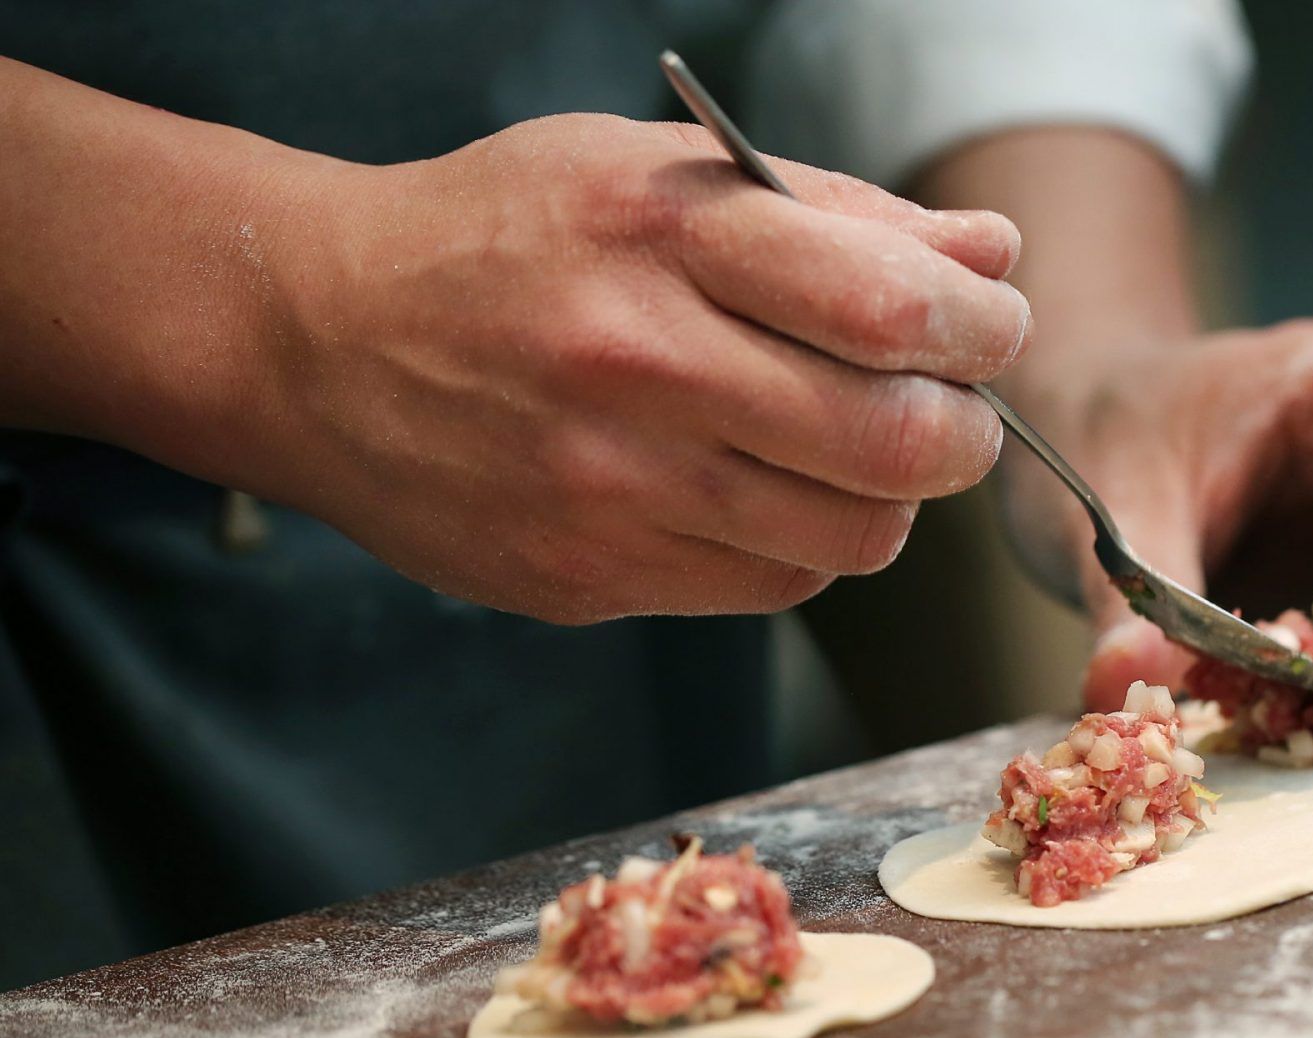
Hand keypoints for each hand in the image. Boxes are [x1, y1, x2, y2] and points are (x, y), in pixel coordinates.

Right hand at [250, 115, 1030, 620]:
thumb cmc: (508, 237)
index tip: (990, 333)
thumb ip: (838, 215)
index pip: (890, 309)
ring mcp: (606, 487)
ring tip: (852, 450)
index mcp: (661, 235)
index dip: (981, 333)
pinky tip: (763, 492)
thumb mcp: (659, 172)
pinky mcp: (587, 576)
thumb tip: (992, 260)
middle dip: (963, 435)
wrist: (318, 337)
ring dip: (889, 501)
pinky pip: (772, 589)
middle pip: (894, 446)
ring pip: (849, 539)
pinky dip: (804, 548)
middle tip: (950, 412)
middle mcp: (634, 364)